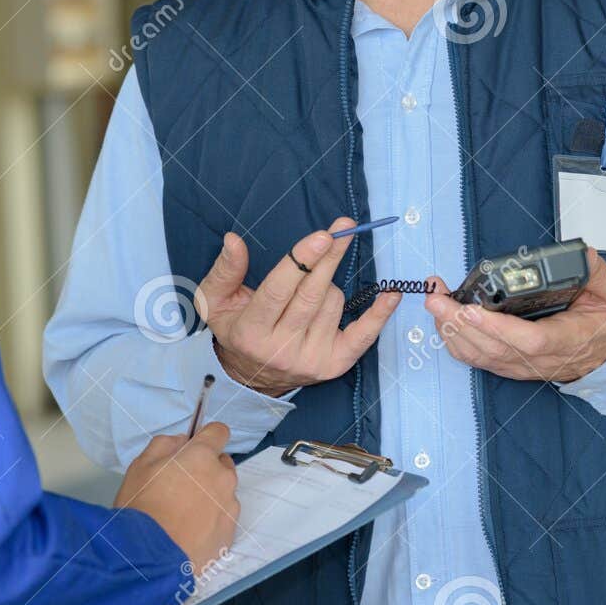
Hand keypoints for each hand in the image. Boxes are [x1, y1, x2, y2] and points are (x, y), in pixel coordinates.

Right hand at [113, 422, 239, 574]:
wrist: (148, 558)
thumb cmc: (142, 508)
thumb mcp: (140, 466)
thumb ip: (164, 445)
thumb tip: (182, 441)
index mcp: (202, 456)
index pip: (219, 432)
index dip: (206, 438)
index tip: (195, 448)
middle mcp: (223, 478)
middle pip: (222, 464)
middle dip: (206, 469)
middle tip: (180, 487)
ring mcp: (229, 507)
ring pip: (224, 492)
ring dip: (210, 496)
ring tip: (183, 515)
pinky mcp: (229, 533)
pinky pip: (223, 518)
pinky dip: (211, 520)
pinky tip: (190, 532)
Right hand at [194, 217, 400, 396]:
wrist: (252, 376)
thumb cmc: (236, 328)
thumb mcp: (215, 301)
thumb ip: (224, 270)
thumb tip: (234, 240)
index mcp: (251, 332)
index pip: (279, 291)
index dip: (302, 261)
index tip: (322, 236)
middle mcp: (281, 350)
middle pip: (311, 295)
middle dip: (328, 258)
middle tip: (343, 228)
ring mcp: (310, 359)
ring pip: (333, 304)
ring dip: (328, 284)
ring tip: (312, 285)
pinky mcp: (334, 365)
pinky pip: (363, 337)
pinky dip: (379, 315)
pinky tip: (390, 295)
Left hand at [422, 248, 605, 381]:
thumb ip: (601, 273)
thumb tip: (583, 255)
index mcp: (569, 340)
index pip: (529, 341)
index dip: (497, 328)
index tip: (470, 309)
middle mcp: (542, 359)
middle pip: (494, 349)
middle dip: (459, 324)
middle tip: (436, 298)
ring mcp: (524, 365)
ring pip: (481, 357)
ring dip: (451, 332)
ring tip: (435, 302)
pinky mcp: (512, 364)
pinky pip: (479, 359)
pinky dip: (456, 340)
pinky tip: (443, 319)